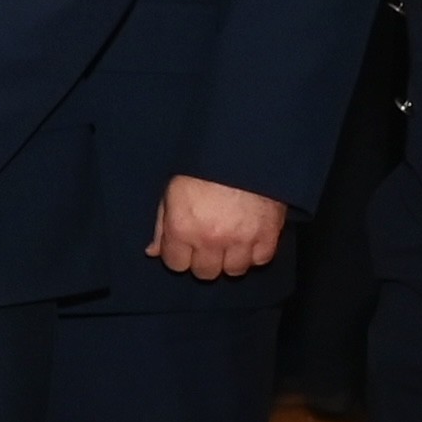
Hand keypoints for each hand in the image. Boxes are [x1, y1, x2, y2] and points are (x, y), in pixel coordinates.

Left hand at [147, 174, 290, 280]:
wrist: (243, 149)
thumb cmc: (203, 167)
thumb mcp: (173, 191)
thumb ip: (162, 225)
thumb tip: (153, 252)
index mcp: (182, 228)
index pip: (176, 264)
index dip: (180, 255)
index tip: (186, 246)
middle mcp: (210, 239)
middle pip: (205, 273)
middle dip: (205, 260)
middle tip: (210, 244)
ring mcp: (241, 239)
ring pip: (234, 271)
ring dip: (231, 259)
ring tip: (231, 241)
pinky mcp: (267, 234)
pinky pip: (260, 260)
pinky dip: (256, 253)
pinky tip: (250, 239)